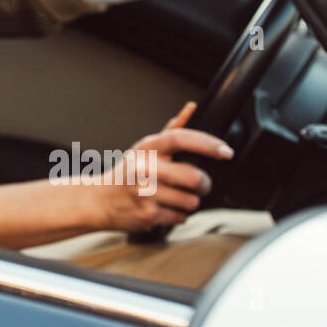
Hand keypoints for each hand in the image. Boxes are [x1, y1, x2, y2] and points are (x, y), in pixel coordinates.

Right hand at [91, 101, 234, 232]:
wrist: (100, 200)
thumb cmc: (127, 173)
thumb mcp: (145, 148)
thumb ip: (171, 131)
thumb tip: (191, 108)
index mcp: (147, 148)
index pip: (180, 139)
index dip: (207, 144)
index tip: (226, 151)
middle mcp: (145, 168)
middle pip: (193, 177)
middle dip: (204, 184)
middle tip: (199, 184)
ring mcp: (146, 192)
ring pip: (191, 201)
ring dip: (190, 202)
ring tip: (176, 197)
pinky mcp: (148, 214)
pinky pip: (181, 217)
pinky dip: (178, 215)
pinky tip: (165, 208)